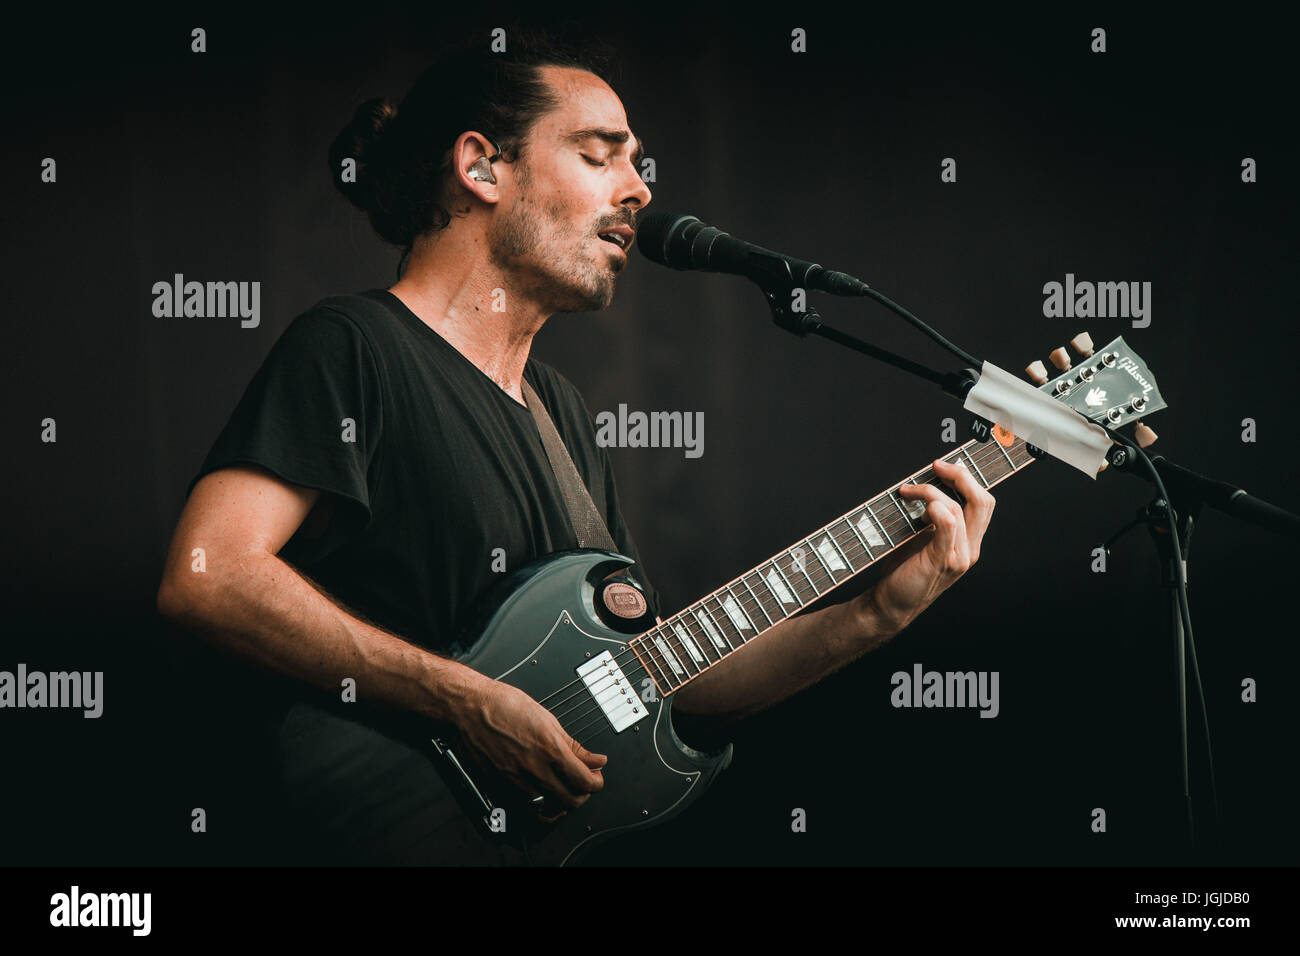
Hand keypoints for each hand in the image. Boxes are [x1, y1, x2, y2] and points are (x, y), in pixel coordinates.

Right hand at [453, 677, 606, 820]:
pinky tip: (541, 791)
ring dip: (560, 800)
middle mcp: (534, 770)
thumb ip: (573, 745)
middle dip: (582, 794)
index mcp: (550, 750)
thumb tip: (594, 759)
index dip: (596, 783)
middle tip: (582, 782)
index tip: (596, 777)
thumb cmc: (505, 706)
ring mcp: (516, 782)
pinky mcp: (501, 787)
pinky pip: (527, 806)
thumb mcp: (548, 719)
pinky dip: (538, 802)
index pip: (585, 782)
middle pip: (571, 801)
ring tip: (562, 786)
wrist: (471, 708)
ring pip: (549, 807)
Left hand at [858, 458, 995, 632]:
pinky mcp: (942, 561)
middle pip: (982, 501)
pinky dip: (934, 507)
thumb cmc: (903, 572)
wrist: (890, 605)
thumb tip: (924, 485)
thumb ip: (931, 518)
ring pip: (959, 508)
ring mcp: (958, 557)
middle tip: (935, 467)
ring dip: (930, 491)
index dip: (968, 479)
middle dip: (959, 476)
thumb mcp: (922, 540)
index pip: (983, 503)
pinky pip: (947, 524)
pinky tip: (919, 507)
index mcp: (968, 543)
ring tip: (907, 491)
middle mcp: (970, 550)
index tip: (944, 467)